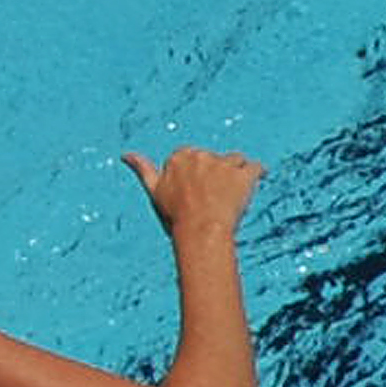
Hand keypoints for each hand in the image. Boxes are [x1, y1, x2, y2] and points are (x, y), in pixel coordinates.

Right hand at [122, 145, 264, 239]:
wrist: (200, 232)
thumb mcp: (155, 190)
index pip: (196, 158)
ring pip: (236, 161)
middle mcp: (202, 155)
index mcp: (181, 156)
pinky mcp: (243, 175)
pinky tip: (259, 178)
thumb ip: (143, 169)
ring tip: (235, 193)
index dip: (200, 176)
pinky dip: (258, 172)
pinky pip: (256, 167)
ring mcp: (224, 164)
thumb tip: (125, 155)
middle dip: (218, 174)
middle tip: (216, 198)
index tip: (200, 192)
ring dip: (237, 173)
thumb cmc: (177, 215)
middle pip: (216, 159)